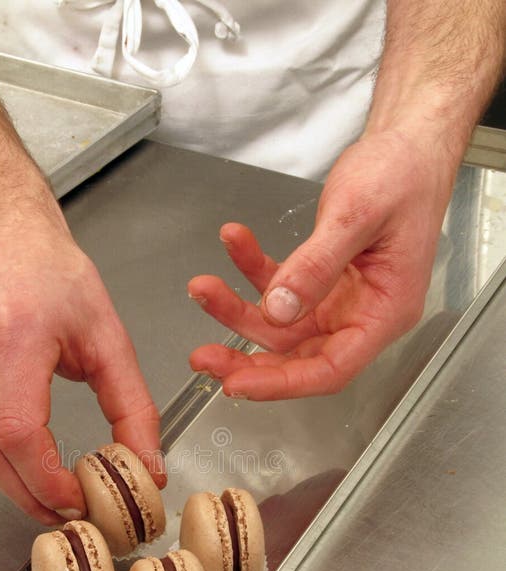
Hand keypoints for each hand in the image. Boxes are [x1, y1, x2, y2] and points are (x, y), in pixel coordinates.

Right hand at [0, 204, 162, 525]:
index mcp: (18, 335)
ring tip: (34, 490)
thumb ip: (134, 407)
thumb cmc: (54, 276)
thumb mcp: (110, 336)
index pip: (18, 432)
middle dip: (29, 496)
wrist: (0, 236)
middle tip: (64, 507)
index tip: (77, 498)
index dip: (47, 480)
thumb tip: (148, 469)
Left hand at [188, 131, 455, 398]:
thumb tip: (278, 310)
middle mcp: (360, 316)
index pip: (331, 369)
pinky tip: (233, 242)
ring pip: (278, 323)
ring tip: (203, 289)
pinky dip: (250, 268)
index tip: (237, 384)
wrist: (408, 145)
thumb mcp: (357, 215)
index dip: (282, 384)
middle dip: (247, 359)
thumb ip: (316, 265)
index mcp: (385, 313)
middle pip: (297, 356)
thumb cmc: (403, 175)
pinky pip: (276, 285)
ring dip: (237, 309)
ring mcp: (338, 301)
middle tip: (203, 357)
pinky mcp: (320, 281)